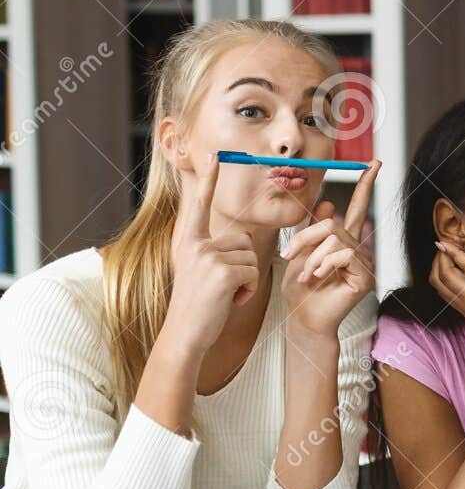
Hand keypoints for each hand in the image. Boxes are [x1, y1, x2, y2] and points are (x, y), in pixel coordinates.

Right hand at [167, 151, 260, 353]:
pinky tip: (231, 301)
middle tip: (223, 288)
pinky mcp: (221, 271)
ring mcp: (207, 256)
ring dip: (247, 280)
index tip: (215, 154)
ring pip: (252, 257)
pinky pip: (254, 272)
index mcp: (188, 241)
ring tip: (226, 295)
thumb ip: (217, 250)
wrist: (186, 334)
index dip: (208, 180)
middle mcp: (194, 243)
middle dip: (244, 267)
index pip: (200, 205)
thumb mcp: (203, 271)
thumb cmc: (199, 305)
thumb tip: (243, 237)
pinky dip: (248, 290)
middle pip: (244, 241)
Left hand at [281, 161, 378, 336]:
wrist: (303, 318)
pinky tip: (319, 279)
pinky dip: (324, 265)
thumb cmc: (301, 291)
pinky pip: (342, 255)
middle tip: (289, 256)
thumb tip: (327, 202)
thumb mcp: (299, 253)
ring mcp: (364, 262)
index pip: (357, 206)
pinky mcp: (365, 276)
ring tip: (307, 275)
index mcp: (343, 240)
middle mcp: (358, 248)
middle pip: (332, 222)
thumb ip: (311, 228)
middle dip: (305, 238)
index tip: (374, 163)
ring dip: (312, 258)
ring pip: (335, 239)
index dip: (365, 184)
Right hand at [430, 239, 464, 351]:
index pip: (442, 290)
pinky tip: (450, 244)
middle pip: (437, 281)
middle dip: (437, 262)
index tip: (447, 260)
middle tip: (447, 249)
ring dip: (443, 256)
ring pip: (443, 274)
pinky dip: (454, 253)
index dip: (440, 272)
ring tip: (451, 243)